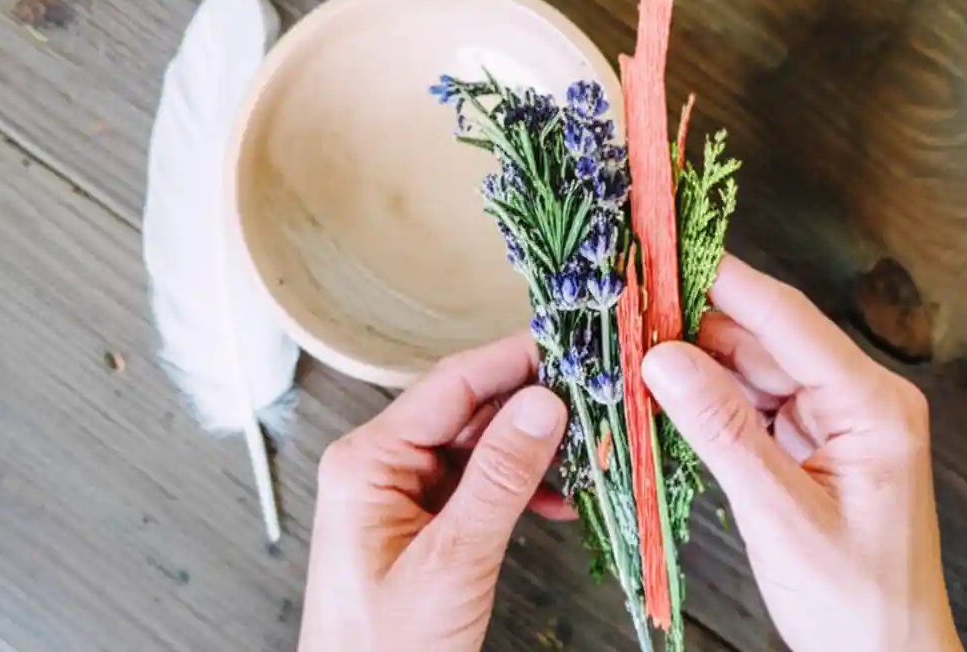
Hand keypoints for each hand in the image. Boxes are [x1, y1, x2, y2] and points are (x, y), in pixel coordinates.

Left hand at [299, 334, 569, 651]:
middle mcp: (382, 465)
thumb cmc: (384, 650)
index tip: (572, 344)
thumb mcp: (450, 561)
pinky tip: (560, 498)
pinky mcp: (425, 521)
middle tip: (597, 397)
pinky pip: (481, 483)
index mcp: (368, 461)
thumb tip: (543, 404)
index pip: (452, 383)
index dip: (515, 359)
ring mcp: (403, 492)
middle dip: (536, 404)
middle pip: (470, 408)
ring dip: (536, 448)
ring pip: (482, 445)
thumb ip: (498, 480)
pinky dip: (523, 486)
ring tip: (589, 450)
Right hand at [642, 257, 961, 651]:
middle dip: (696, 321)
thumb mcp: (780, 517)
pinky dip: (711, 399)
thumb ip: (722, 433)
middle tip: (627, 305)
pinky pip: (755, 403)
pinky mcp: (814, 443)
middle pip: (767, 338)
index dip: (723, 280)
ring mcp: (836, 420)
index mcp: (873, 405)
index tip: (666, 248)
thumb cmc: (854, 603)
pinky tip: (667, 392)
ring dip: (697, 360)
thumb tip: (663, 359)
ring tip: (633, 347)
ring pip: (755, 368)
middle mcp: (859, 399)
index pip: (788, 320)